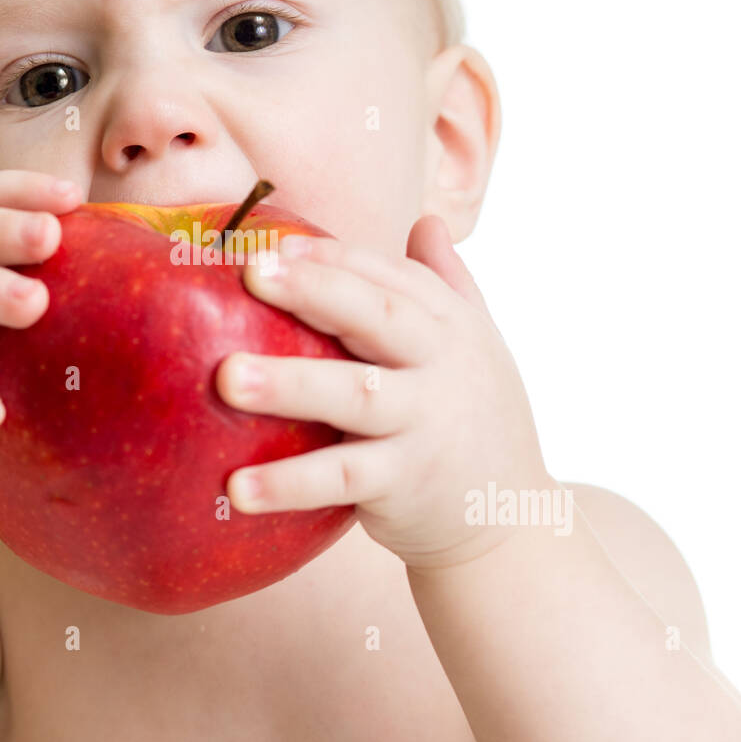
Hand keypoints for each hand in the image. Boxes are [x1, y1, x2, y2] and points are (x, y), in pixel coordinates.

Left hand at [215, 215, 553, 568]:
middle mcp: (441, 366)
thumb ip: (449, 284)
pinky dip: (290, 481)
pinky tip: (237, 486)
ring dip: (289, 384)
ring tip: (224, 378)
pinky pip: (341, 477)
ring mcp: (425, 424)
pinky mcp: (407, 482)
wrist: (515, 520)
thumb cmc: (479, 423)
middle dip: (313, 290)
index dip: (328, 257)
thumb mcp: (477, 348)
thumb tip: (426, 221)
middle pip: (375, 316)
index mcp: (449, 325)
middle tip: (249, 272)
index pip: (385, 276)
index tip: (270, 245)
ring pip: (353, 395)